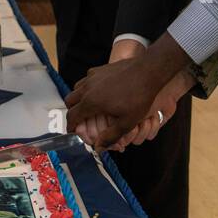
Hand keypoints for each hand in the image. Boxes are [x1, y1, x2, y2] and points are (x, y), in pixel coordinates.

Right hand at [65, 33, 192, 148]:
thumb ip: (110, 137)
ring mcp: (92, 76)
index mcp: (91, 102)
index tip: (72, 131)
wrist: (148, 71)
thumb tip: (98, 148)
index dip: (70, 126)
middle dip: (72, 112)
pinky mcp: (100, 69)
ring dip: (78, 99)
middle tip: (79, 120)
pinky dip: (86, 88)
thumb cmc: (139, 98)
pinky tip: (98, 92)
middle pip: (69, 101)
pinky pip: (86, 79)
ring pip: (76, 89)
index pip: (72, 116)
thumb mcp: (127, 123)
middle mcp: (87, 88)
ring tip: (88, 107)